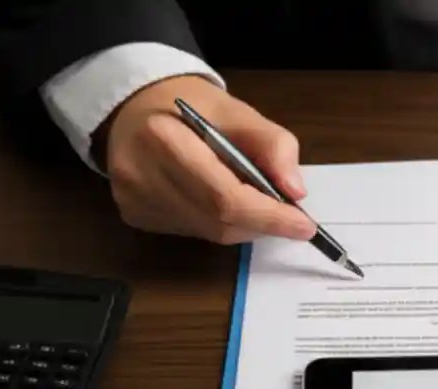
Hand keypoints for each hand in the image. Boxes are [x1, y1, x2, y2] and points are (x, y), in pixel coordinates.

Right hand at [99, 75, 315, 243]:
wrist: (137, 107)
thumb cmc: (192, 106)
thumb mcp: (238, 111)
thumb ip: (273, 145)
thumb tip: (295, 192)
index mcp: (163, 139)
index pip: (225, 197)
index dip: (268, 216)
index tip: (305, 225)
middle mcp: (140, 175)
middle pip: (217, 222)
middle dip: (261, 223)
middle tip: (289, 216)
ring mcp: (132, 201)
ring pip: (207, 232)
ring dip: (242, 225)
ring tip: (254, 201)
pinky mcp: (134, 215)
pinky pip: (191, 231)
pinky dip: (218, 223)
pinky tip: (219, 201)